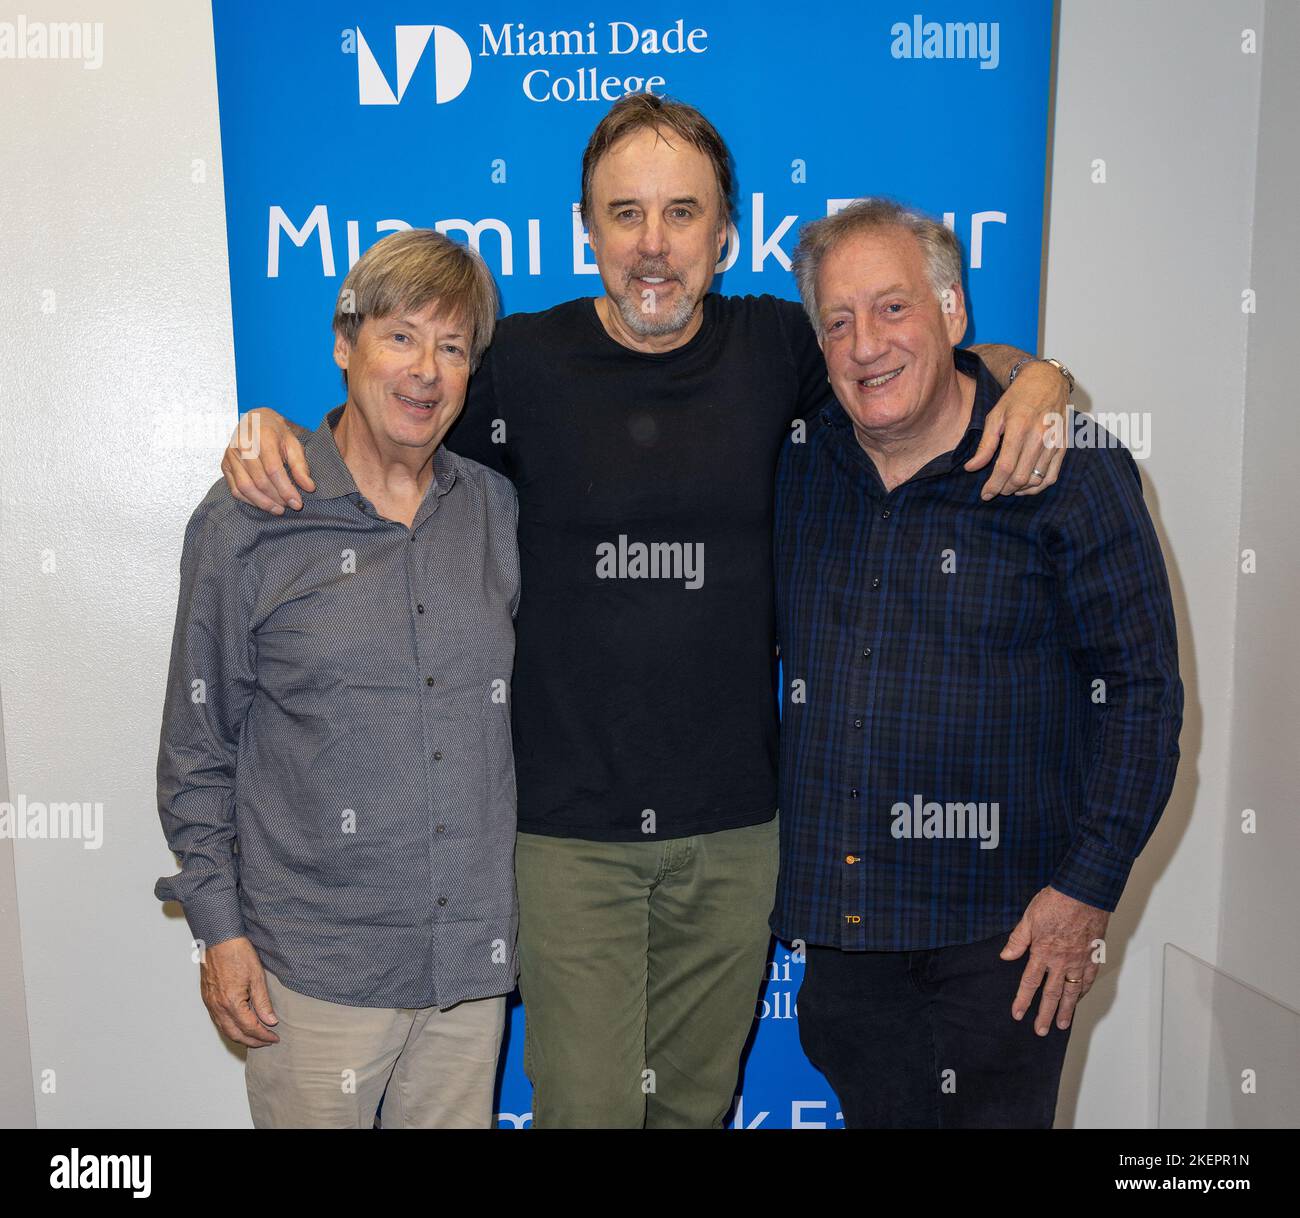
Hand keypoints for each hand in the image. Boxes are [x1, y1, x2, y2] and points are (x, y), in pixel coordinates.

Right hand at [199, 936, 279, 1047]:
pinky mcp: (208, 999)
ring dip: (240, 1037)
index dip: (264, 1035)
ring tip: (255, 1038)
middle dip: (252, 1041)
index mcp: (231, 1002)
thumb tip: (270, 1021)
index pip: (250, 1028)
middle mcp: (218, 1007)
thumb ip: (263, 1002)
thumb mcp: (257, 977)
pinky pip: (218, 1021)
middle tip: (267, 1042)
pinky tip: (239, 1027)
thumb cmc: (238, 953)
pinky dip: (230, 1028)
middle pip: (236, 1034)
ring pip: (225, 1030)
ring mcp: (210, 1004)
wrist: (219, 940)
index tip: (274, 1038)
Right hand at [220, 408, 313, 513]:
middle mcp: (243, 445)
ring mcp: (231, 456)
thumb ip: (301, 466)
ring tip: (278, 510)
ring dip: (263, 503)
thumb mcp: (293, 444)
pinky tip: (263, 504)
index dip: (285, 489)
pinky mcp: (225, 465)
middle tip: (289, 507)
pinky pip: (235, 489)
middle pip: (259, 480)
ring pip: (245, 487)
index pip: (273, 470)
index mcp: (262, 437)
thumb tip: (309, 488)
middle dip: (276, 498)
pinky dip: (250, 500)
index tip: (297, 503)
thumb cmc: (276, 433)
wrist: (254, 420)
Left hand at [964, 361, 1067, 499]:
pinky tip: (1025, 486)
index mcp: (1019, 428)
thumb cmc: (1017, 398)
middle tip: (995, 489)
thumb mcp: (995, 416)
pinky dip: (1037, 487)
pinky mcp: (1063, 446)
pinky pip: (1052, 476)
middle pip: (1021, 478)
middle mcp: (1040, 437)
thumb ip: (985, 445)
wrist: (1047, 382)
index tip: (985, 494)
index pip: (1005, 467)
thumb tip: (971, 468)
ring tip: (1007, 487)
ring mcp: (1054, 443)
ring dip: (1020, 489)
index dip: (993, 485)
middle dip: (1004, 489)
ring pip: (1036, 480)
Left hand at [1000, 886, 1108, 1033]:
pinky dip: (1083, 991)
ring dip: (1067, 1010)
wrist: (1084, 893)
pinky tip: (1079, 999)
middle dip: (1044, 1014)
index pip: (1030, 983)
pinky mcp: (1093, 956)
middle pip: (1051, 994)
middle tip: (1040, 1031)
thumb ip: (1017, 940)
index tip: (1018, 1014)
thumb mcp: (1029, 917)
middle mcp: (1061, 962)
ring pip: (1072, 992)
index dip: (1023, 1000)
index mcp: (1042, 952)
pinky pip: (1088, 979)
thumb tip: (1005, 956)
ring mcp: (1079, 961)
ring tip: (1062, 1025)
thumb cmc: (1055, 901)